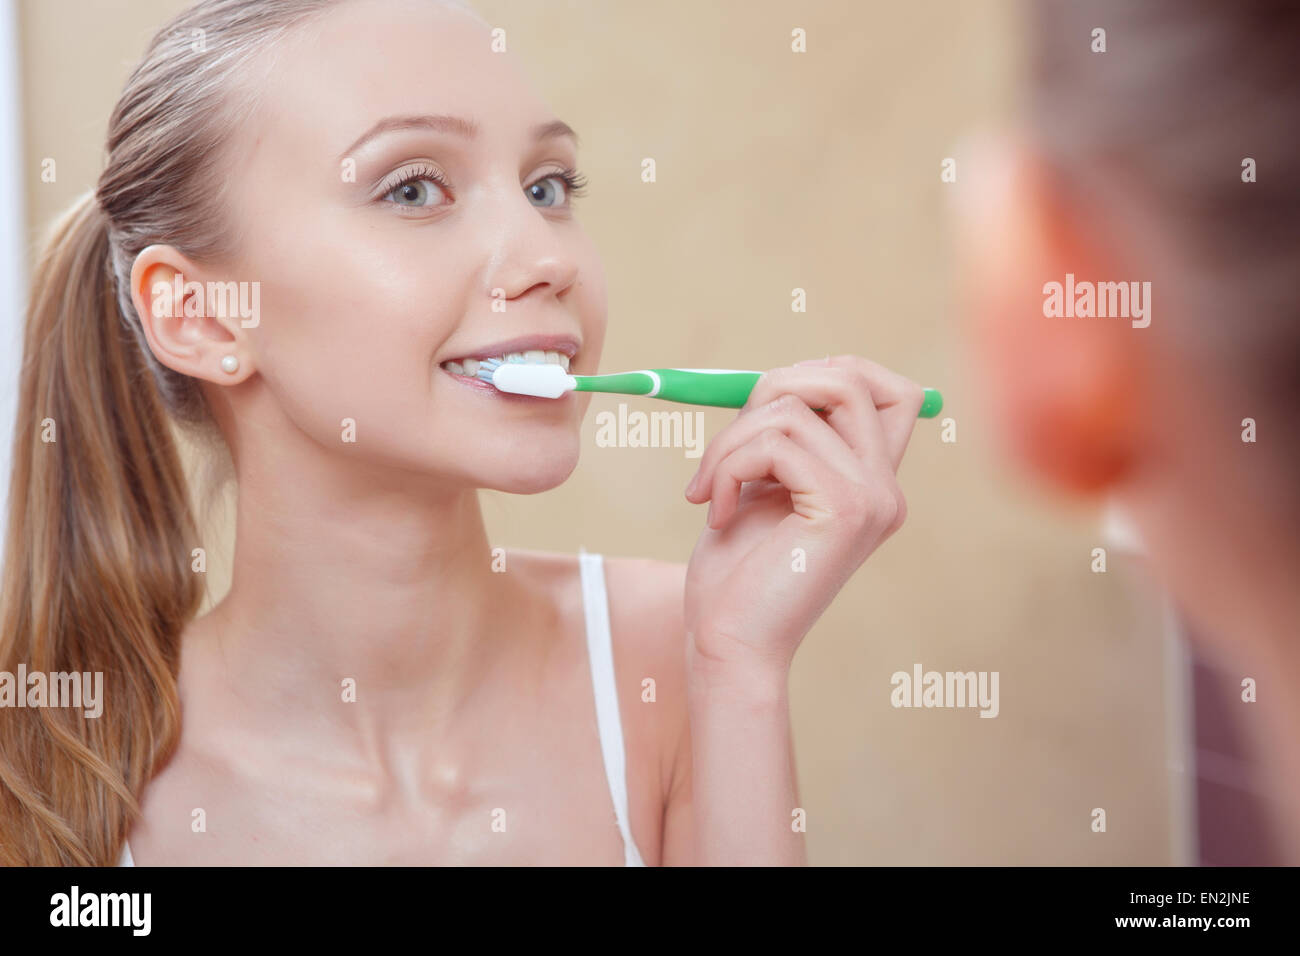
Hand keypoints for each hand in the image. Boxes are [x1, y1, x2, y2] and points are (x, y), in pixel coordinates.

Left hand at [682, 355, 925, 681]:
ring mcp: (872, 498)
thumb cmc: (736, 574)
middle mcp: (886, 489)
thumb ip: (784, 437)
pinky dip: (727, 465)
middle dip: (771, 389)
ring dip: (731, 439)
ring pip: (796, 407)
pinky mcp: (844, 509)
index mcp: (873, 484)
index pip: (888, 389)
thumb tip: (782, 378)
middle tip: (728, 443)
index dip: (828, 372)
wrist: (729, 644)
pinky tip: (715, 510)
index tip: (769, 406)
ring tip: (709, 487)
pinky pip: (776, 443)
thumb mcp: (762, 487)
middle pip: (848, 378)